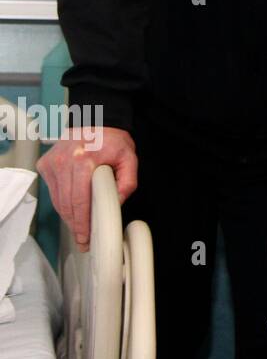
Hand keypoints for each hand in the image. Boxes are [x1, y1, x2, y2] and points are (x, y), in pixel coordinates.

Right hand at [37, 126, 137, 251]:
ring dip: (68, 216)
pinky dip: (62, 202)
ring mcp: (51, 164)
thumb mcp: (129, 158)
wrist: (95, 119)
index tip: (85, 238)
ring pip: (57, 200)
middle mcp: (63, 163)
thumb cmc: (112, 140)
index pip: (80, 200)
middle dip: (75, 224)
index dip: (82, 223)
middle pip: (66, 204)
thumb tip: (117, 203)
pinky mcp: (45, 165)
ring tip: (79, 227)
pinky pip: (53, 192)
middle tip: (83, 239)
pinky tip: (72, 209)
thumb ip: (128, 182)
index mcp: (84, 161)